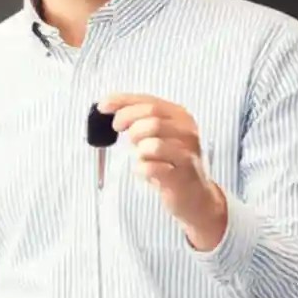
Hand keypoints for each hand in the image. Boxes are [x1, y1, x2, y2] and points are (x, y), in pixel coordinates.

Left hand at [98, 93, 227, 249]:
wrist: (194, 195)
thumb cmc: (170, 161)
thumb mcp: (156, 134)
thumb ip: (136, 117)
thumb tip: (106, 104)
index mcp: (180, 116)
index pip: (149, 102)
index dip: (123, 102)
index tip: (103, 107)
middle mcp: (187, 132)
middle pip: (151, 117)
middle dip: (128, 122)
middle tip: (118, 131)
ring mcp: (186, 154)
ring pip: (152, 143)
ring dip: (138, 149)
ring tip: (141, 155)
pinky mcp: (182, 176)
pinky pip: (151, 168)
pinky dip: (141, 169)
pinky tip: (146, 171)